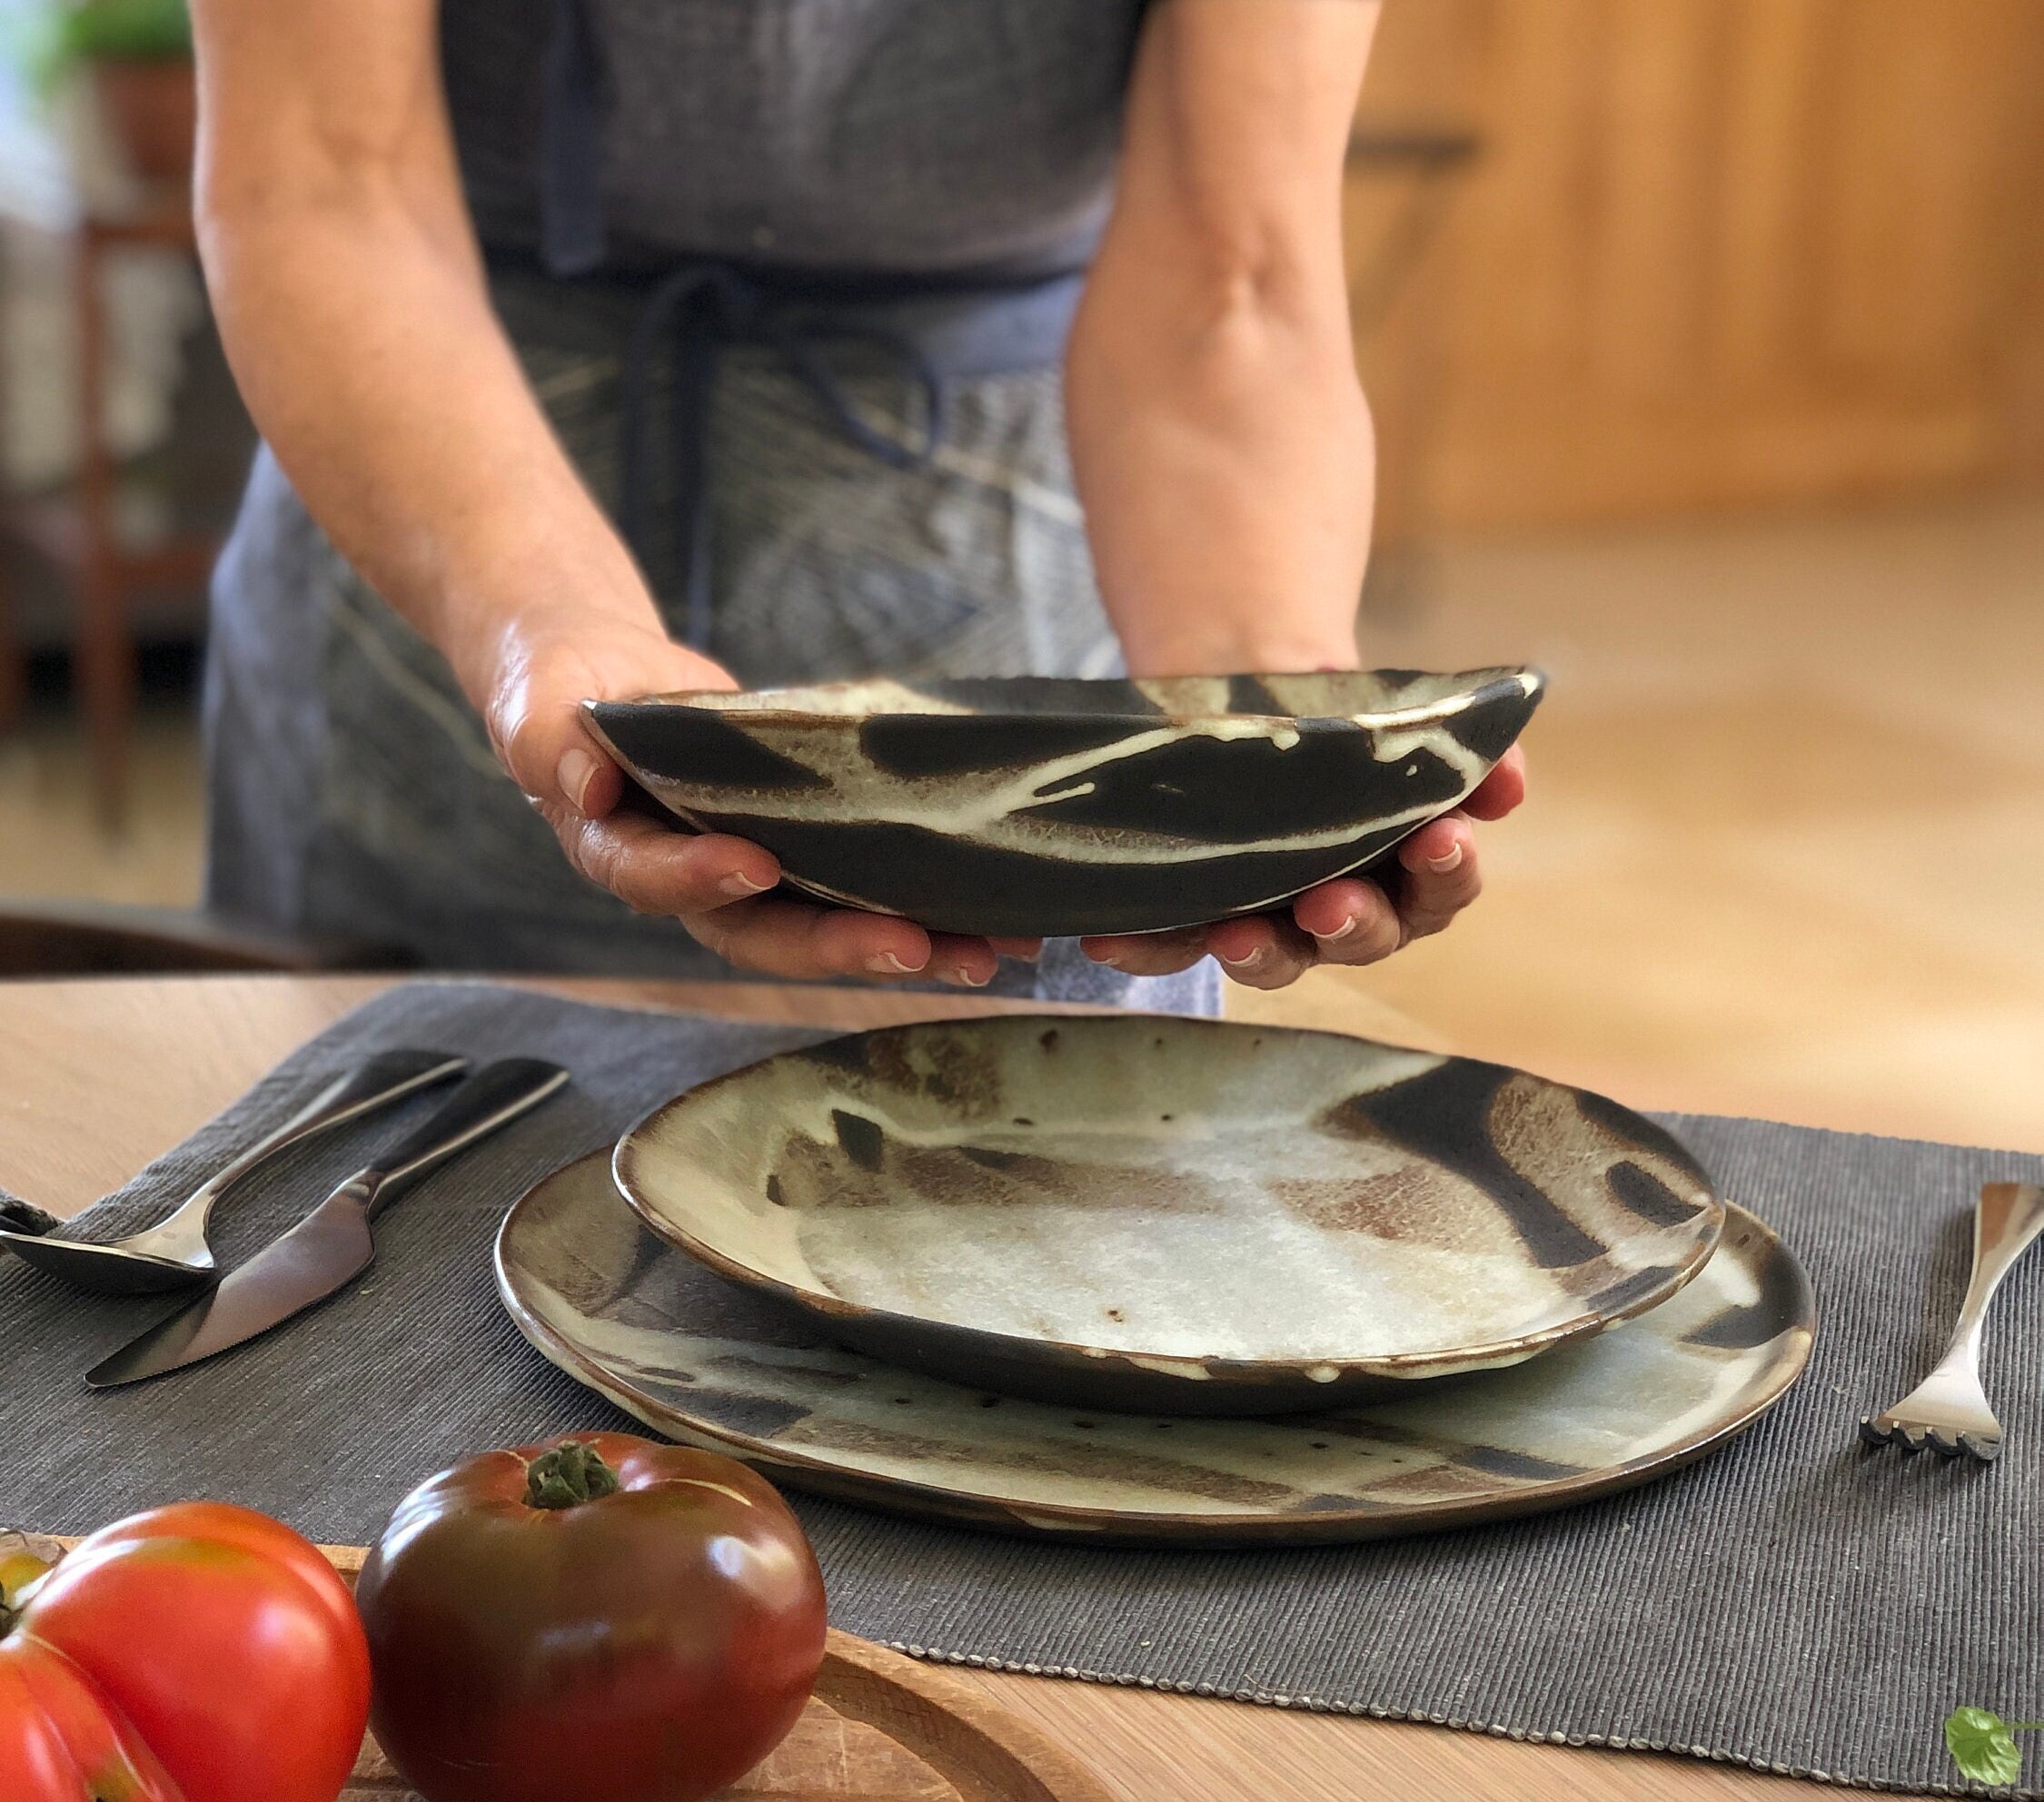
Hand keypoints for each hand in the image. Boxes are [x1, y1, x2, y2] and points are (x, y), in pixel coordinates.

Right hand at [477, 604, 1034, 985]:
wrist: (596, 676)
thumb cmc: (562, 685)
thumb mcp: (541, 700)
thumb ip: (554, 743)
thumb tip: (583, 784)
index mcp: (620, 852)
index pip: (659, 879)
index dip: (702, 878)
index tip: (755, 864)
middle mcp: (690, 882)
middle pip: (764, 933)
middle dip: (842, 945)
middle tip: (916, 947)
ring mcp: (748, 874)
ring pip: (824, 925)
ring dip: (903, 945)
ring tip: (983, 952)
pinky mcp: (796, 851)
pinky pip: (856, 886)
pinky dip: (921, 907)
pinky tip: (989, 920)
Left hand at [1080, 746, 1526, 990]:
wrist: (1253, 703)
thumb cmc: (1343, 725)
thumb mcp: (1401, 721)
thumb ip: (1458, 749)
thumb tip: (1508, 780)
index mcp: (1407, 877)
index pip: (1439, 888)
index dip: (1445, 870)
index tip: (1439, 838)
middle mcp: (1342, 916)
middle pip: (1361, 939)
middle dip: (1350, 923)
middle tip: (1330, 903)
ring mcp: (1269, 923)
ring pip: (1271, 957)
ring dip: (1258, 953)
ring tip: (1235, 935)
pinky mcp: (1194, 918)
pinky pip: (1170, 946)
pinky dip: (1145, 947)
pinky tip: (1112, 937)